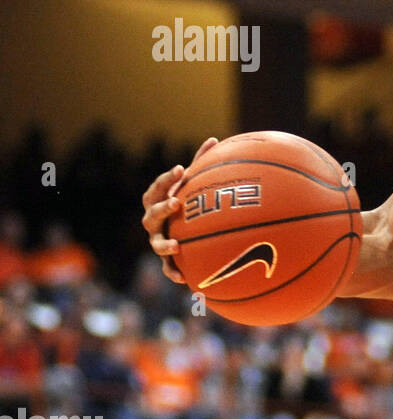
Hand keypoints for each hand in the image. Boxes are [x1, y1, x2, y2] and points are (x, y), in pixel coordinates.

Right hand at [140, 137, 219, 284]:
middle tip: (177, 203)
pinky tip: (183, 279)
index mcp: (159, 200)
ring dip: (164, 244)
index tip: (181, 170)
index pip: (157, 188)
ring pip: (156, 243)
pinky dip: (173, 273)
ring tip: (177, 246)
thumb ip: (201, 163)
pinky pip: (167, 268)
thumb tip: (215, 139)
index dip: (167, 179)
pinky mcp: (167, 260)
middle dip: (162, 208)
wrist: (183, 231)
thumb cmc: (189, 203)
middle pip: (151, 214)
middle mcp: (155, 221)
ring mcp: (158, 240)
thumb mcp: (194, 184)